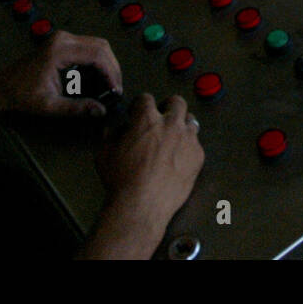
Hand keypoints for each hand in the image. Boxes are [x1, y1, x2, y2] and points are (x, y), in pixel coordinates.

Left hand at [0, 30, 122, 118]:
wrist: (1, 87)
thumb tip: (101, 111)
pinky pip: (89, 46)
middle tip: (116, 89)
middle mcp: (63, 38)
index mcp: (60, 50)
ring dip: (107, 64)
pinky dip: (98, 60)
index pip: (97, 55)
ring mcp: (63, 38)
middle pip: (101, 46)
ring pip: (98, 45)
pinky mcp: (62, 42)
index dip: (111, 73)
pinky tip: (99, 77)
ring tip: (110, 84)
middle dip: (113, 68)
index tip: (116, 90)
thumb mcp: (49, 106)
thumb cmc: (22, 96)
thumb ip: (76, 108)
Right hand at [82, 94, 204, 258]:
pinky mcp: (197, 156)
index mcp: (146, 119)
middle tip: (162, 115)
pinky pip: (196, 143)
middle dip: (168, 106)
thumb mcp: (105, 153)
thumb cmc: (122, 180)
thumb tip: (115, 130)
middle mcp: (170, 124)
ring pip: (190, 121)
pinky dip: (188, 147)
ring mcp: (187, 139)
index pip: (146, 98)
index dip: (140, 104)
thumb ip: (112, 134)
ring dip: (182, 125)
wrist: (141, 205)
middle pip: (176, 102)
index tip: (138, 111)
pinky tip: (179, 157)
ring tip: (173, 136)